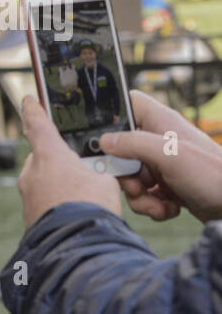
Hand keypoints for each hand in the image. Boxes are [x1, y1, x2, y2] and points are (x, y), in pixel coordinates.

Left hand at [18, 95, 122, 227]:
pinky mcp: (29, 214)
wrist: (74, 245)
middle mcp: (32, 172)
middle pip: (43, 157)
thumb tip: (93, 178)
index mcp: (49, 155)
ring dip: (59, 182)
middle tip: (80, 165)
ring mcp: (27, 194)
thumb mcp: (105, 180)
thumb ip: (96, 172)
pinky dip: (57, 201)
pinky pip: (44, 200)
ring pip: (44, 180)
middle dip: (59, 159)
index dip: (33, 110)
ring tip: (84, 193)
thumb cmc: (90, 208)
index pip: (37, 123)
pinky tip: (75, 210)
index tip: (28, 100)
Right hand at [99, 90, 221, 222]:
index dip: (112, 116)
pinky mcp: (169, 186)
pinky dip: (152, 206)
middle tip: (137, 185)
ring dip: (138, 197)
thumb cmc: (215, 177)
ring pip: (131, 176)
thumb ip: (134, 144)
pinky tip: (169, 209)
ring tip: (157, 204)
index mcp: (162, 123)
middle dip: (124, 174)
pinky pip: (145, 195)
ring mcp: (164, 164)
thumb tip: (104, 142)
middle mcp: (161, 141)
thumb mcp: (170, 156)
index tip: (104, 139)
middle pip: (121, 150)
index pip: (129, 104)